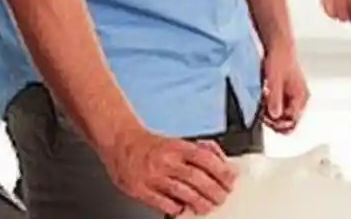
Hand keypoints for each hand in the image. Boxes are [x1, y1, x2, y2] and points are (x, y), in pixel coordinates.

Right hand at [99, 125, 236, 215]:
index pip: (205, 158)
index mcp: (176, 147)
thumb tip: (220, 161)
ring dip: (199, 202)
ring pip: (182, 193)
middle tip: (222, 197)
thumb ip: (199, 149)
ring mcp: (153, 176)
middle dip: (214, 191)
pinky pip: (163, 203)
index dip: (221, 170)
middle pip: (196, 178)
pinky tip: (183, 209)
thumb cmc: (151, 145)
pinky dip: (176, 208)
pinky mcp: (141, 189)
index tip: (230, 179)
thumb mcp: (177, 141)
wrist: (120, 142)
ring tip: (207, 206)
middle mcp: (166, 161)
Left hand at [261, 43, 309, 133]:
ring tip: (263, 104)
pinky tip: (264, 100)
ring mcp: (293, 97)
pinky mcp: (286, 94)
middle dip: (274, 120)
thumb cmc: (280, 58)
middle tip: (262, 112)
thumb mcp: (274, 79)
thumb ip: (275, 98)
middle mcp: (300, 100)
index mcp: (301, 97)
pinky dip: (270, 107)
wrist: (278, 46)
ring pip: (282, 117)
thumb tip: (275, 115)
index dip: (278, 123)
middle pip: (288, 122)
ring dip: (271, 114)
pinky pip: (279, 108)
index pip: (292, 122)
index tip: (266, 117)